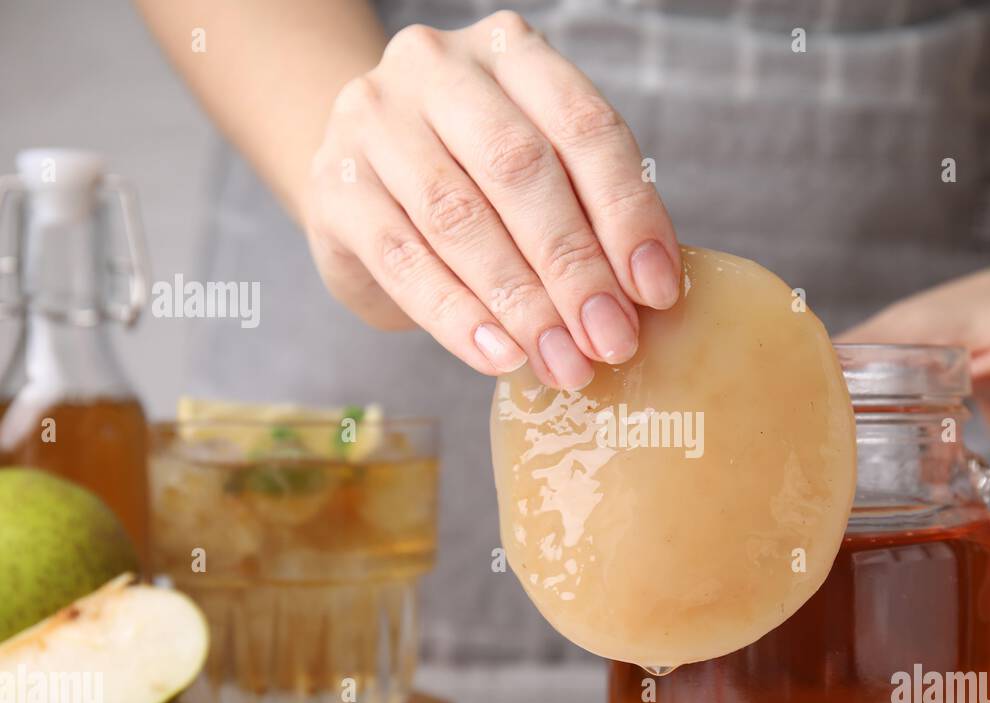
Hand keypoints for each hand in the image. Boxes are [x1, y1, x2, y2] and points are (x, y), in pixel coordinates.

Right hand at [302, 12, 679, 387]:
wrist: (361, 178)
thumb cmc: (475, 182)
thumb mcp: (539, 176)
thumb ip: (587, 214)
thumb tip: (647, 297)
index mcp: (511, 51)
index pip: (583, 126)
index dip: (626, 212)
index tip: (655, 291)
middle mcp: (437, 68)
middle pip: (519, 170)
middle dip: (574, 266)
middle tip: (610, 340)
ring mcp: (374, 121)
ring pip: (459, 217)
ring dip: (521, 302)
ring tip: (562, 362)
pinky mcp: (332, 186)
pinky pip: (404, 260)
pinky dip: (457, 317)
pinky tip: (499, 356)